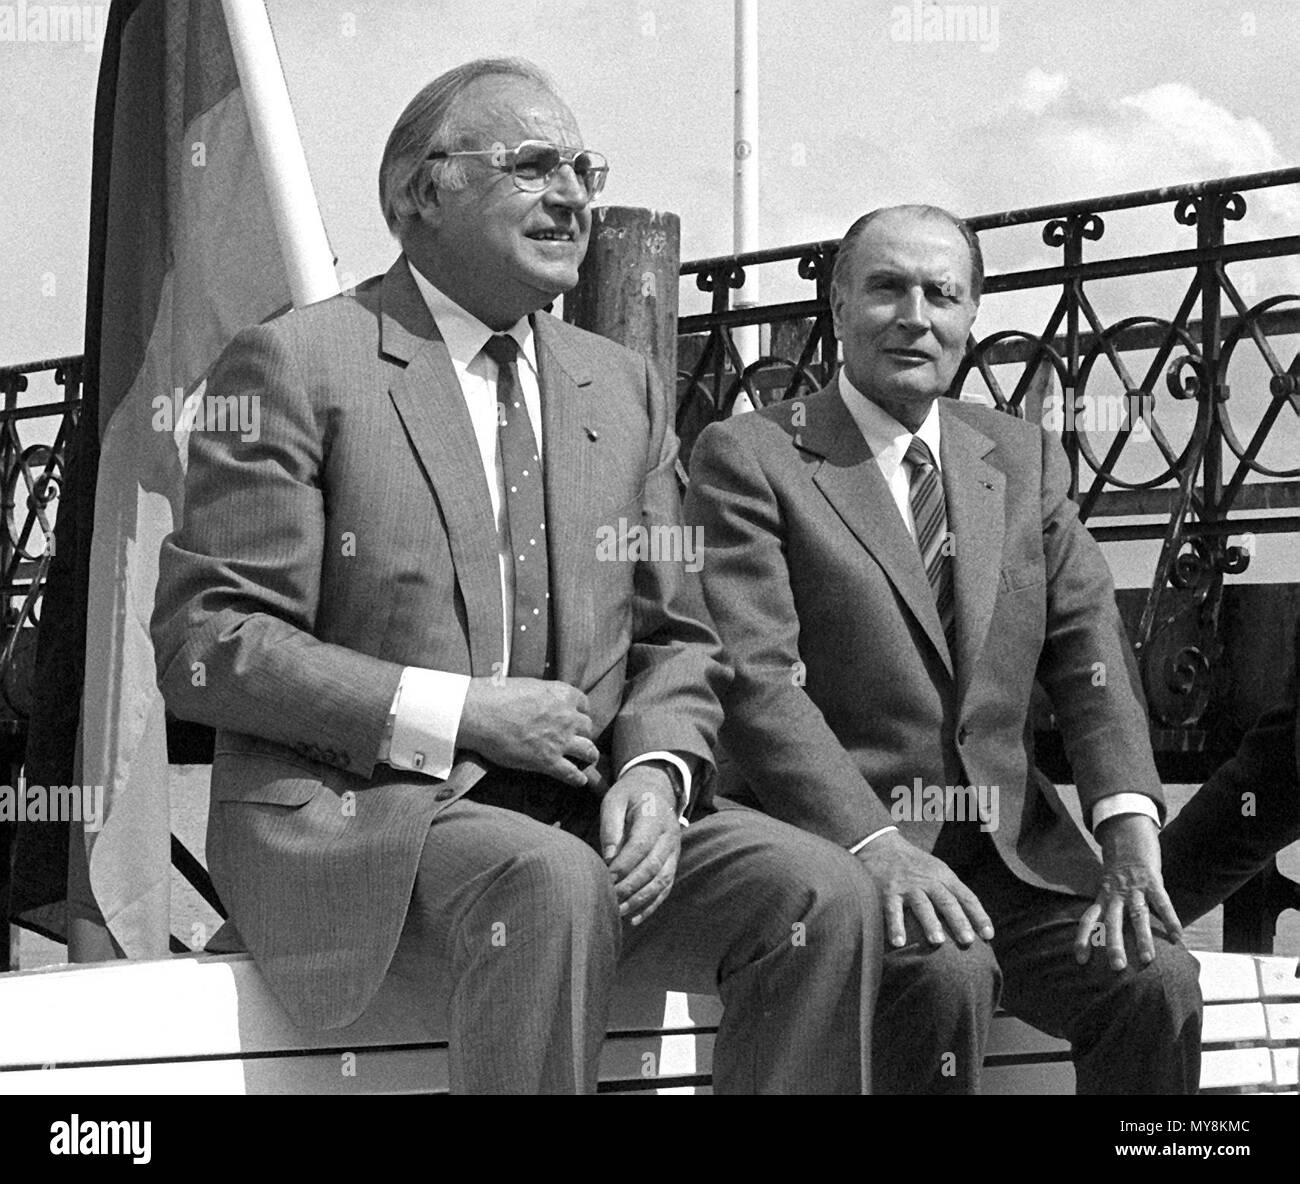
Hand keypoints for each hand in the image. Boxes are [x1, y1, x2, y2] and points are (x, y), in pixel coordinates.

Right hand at [458, 677, 597, 787]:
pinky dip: (578, 778)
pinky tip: (579, 780)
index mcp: (562, 694)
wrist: (480, 714)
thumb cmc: (496, 695)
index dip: (580, 712)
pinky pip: (572, 774)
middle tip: (577, 738)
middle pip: (587, 727)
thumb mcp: (528, 685)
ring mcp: (560, 741)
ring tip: (588, 759)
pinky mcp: (548, 761)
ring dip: (589, 754)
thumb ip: (544, 694)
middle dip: (583, 732)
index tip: (576, 717)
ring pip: (588, 750)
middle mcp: (567, 717)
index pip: (583, 704)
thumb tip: (543, 700)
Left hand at [600, 765, 680, 926]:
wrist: (656, 788)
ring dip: (641, 900)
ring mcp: (673, 851)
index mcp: (654, 818)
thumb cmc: (629, 795)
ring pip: (662, 881)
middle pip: (653, 867)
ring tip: (619, 912)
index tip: (605, 878)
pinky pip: (665, 887)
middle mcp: (669, 837)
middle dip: (630, 887)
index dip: (624, 865)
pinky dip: (652, 905)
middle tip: (609, 900)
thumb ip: (611, 826)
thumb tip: (608, 858)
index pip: (641, 846)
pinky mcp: (672, 862)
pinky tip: (635, 919)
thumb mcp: (614, 799)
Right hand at [856, 831, 994, 947]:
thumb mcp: (936, 871)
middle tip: (968, 941)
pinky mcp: (888, 891)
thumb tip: (972, 923)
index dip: (979, 916)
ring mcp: (908, 886)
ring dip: (930, 923)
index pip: (966, 897)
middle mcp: (928, 880)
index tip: (989, 936)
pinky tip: (899, 943)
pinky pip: (892, 910)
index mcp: (944, 876)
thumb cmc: (913, 864)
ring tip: (938, 941)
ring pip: (922, 905)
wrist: (880, 845)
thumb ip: (950, 892)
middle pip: (947, 901)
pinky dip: (896, 926)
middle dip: (958, 921)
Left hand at [1074, 813, 1182, 970]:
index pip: (1088, 919)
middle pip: (1112, 921)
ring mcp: (1134, 887)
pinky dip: (1170, 920)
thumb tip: (1106, 938)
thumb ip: (1107, 909)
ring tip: (1148, 959)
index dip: (1083, 938)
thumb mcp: (1107, 889)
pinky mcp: (1153, 881)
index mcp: (1102, 897)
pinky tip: (1177, 937)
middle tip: (1116, 966)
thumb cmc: (1119, 872)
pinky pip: (1162, 902)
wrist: (1129, 839)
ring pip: (1137, 915)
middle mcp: (1115, 893)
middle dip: (1113, 944)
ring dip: (1142, 937)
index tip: (1080, 960)